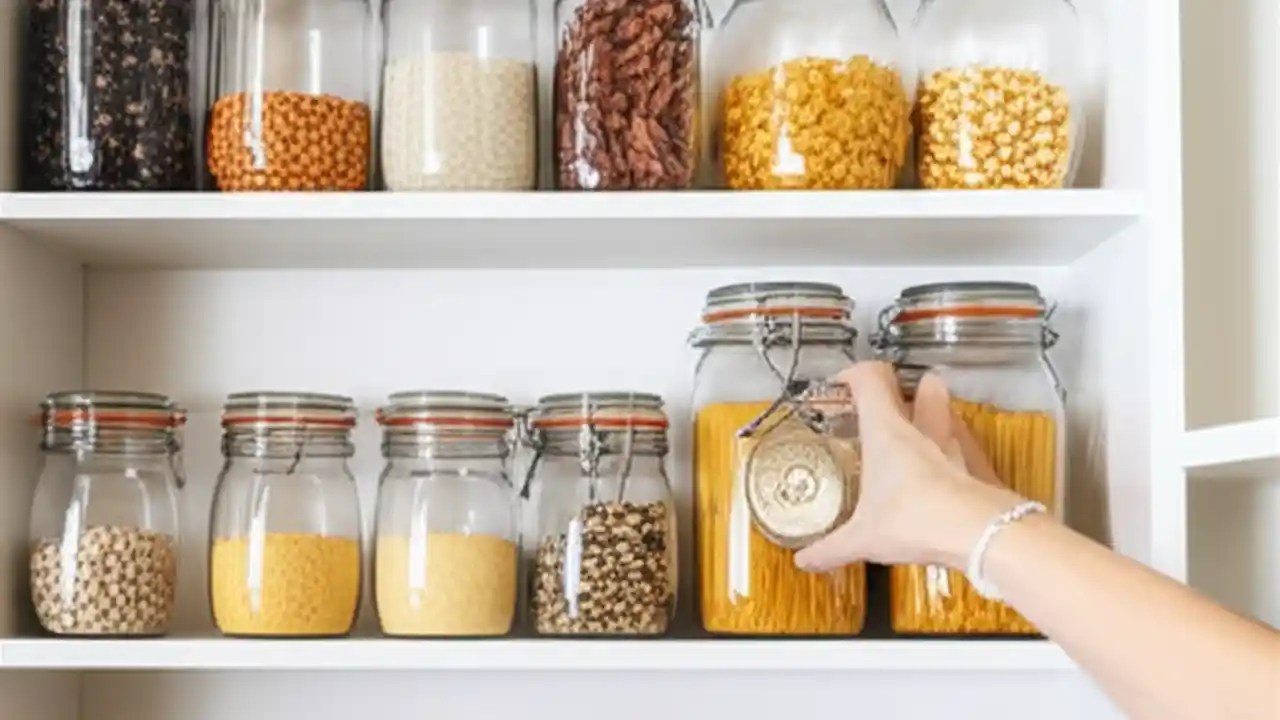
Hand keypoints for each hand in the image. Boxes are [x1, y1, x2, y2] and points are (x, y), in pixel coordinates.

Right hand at [794, 361, 1022, 572]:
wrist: (977, 534)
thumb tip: (805, 560)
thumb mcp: (863, 539)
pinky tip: (947, 471)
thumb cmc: (917, 520)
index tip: (841, 387)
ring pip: (949, 410)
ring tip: (920, 435)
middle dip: (910, 388)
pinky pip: (969, 445)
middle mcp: (923, 429)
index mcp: (886, 431)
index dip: (853, 375)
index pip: (869, 377)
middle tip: (892, 406)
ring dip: (937, 414)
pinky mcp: (981, 466)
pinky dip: (957, 450)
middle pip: (921, 383)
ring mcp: (957, 444)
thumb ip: (831, 548)